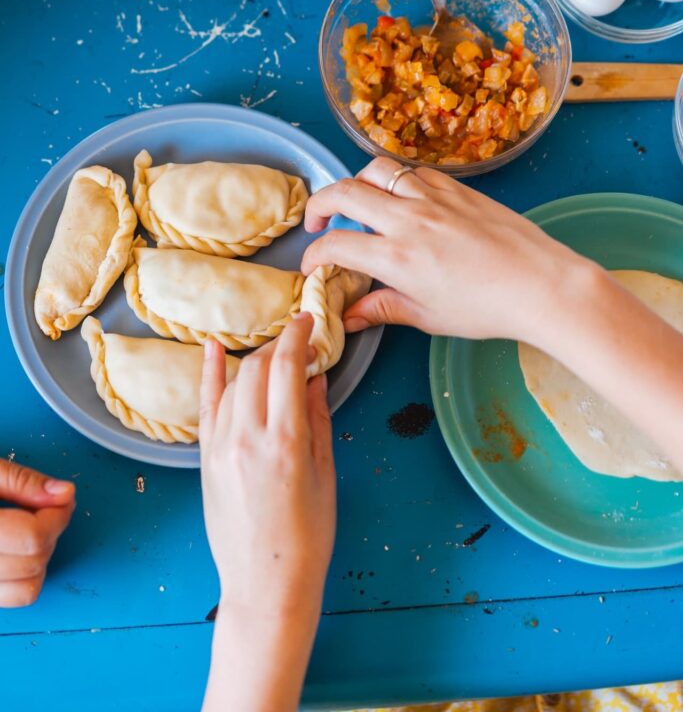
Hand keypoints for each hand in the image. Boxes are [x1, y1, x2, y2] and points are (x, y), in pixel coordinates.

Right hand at [0, 460, 74, 607]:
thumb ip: (22, 482)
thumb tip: (64, 493)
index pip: (33, 537)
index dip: (56, 515)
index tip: (61, 496)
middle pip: (34, 563)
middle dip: (51, 531)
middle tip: (47, 505)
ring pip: (27, 589)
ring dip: (39, 557)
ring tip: (28, 527)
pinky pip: (12, 597)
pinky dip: (22, 575)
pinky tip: (16, 548)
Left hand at [199, 314, 334, 711]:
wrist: (266, 584)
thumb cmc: (308, 537)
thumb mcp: (325, 475)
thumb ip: (318, 419)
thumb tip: (315, 377)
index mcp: (286, 442)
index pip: (287, 366)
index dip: (298, 335)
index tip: (309, 321)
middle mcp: (248, 437)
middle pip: (258, 368)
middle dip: (280, 346)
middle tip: (300, 344)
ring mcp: (221, 447)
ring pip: (234, 382)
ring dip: (255, 360)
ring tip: (275, 356)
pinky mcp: (206, 459)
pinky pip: (206, 406)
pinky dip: (208, 374)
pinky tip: (211, 348)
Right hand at [301, 157, 588, 346]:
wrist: (542, 283)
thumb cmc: (488, 308)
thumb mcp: (429, 316)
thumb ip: (384, 309)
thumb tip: (351, 317)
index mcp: (396, 257)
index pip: (335, 246)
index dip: (313, 256)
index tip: (314, 266)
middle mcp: (408, 219)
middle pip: (343, 193)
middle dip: (318, 205)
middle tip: (317, 223)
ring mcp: (433, 197)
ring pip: (376, 170)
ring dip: (357, 184)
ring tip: (357, 204)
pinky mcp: (456, 188)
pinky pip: (412, 171)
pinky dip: (395, 180)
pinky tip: (402, 199)